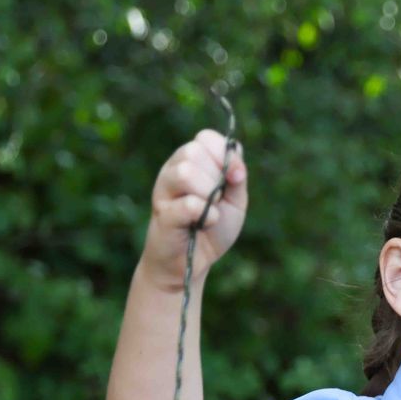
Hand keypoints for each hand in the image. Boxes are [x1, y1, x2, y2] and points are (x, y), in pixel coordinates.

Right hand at [140, 129, 247, 291]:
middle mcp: (173, 170)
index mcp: (192, 162)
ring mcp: (164, 190)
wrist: (193, 262)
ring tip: (208, 211)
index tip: (235, 177)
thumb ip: (238, 176)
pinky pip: (189, 204)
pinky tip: (203, 224)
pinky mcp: (163, 213)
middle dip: (216, 178)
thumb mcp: (235, 201)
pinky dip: (206, 216)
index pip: (205, 137)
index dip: (224, 154)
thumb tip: (237, 156)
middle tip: (216, 200)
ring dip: (208, 195)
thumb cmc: (212, 229)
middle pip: (193, 152)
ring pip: (186, 172)